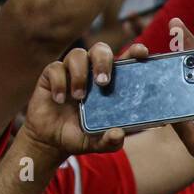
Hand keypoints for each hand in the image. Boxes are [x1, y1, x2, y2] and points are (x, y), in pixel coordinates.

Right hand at [21, 40, 151, 158]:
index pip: (125, 61)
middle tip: (103, 82)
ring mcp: (72, 72)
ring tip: (80, 98)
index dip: (134, 52)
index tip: (142, 52)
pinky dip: (59, 83)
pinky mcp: (51, 75)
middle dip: (103, 62)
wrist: (53, 141)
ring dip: (80, 74)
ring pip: (78, 54)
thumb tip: (119, 134)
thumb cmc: (82, 136)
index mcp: (112, 84)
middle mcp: (92, 72)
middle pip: (101, 50)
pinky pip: (55, 68)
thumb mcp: (100, 143)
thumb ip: (111, 140)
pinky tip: (60, 99)